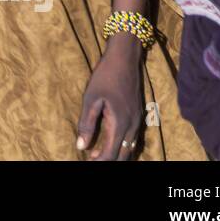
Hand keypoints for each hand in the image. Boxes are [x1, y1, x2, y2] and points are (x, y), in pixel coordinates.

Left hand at [76, 36, 143, 159]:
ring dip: (116, 154)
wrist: (124, 59)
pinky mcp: (138, 115)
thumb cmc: (105, 77)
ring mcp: (138, 121)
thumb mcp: (91, 99)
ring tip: (97, 154)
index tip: (86, 161)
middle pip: (123, 155)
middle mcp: (132, 126)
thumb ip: (87, 124)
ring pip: (130, 148)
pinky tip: (110, 142)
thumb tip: (81, 146)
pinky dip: (123, 146)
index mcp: (120, 123)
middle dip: (108, 160)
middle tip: (91, 160)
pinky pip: (133, 139)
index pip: (111, 154)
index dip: (98, 161)